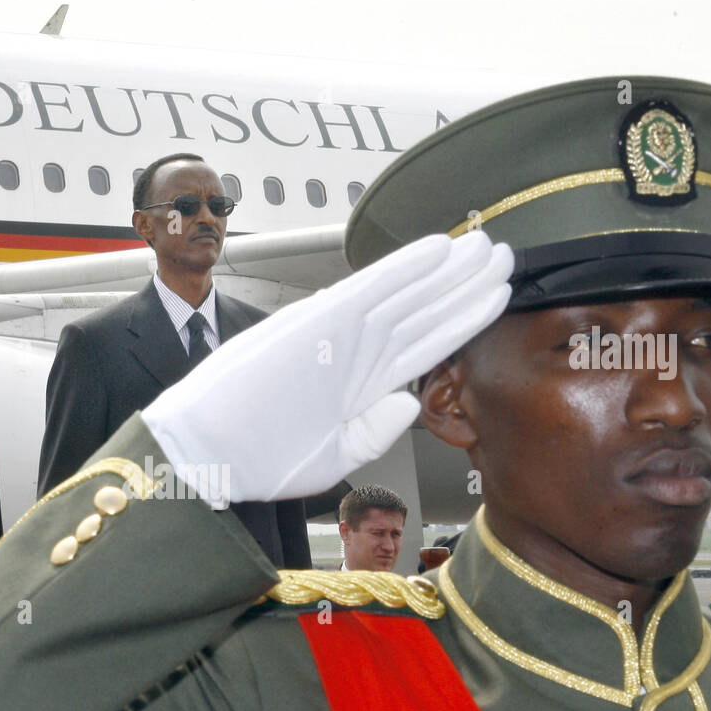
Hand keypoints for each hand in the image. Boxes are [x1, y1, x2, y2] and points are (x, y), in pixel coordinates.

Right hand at [142, 231, 513, 502]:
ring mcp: (336, 336)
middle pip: (421, 313)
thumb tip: (412, 399)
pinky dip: (404, 269)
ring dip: (449, 272)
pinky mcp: (317, 326)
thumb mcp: (335, 455)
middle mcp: (352, 353)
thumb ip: (376, 428)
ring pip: (406, 296)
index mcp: (357, 382)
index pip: (421, 344)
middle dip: (464, 286)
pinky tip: (438, 250)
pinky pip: (370, 291)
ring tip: (489, 250)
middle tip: (504, 257)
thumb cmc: (256, 460)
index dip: (459, 319)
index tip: (493, 297)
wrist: (206, 457)